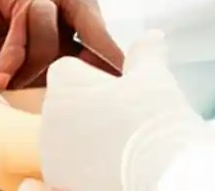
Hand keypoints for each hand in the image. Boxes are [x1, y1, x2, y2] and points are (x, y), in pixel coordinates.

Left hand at [42, 33, 214, 190]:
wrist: (164, 172)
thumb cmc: (156, 123)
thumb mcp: (155, 78)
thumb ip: (147, 54)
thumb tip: (153, 38)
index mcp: (65, 84)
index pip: (68, 70)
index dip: (94, 78)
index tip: (118, 89)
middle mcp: (50, 117)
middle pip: (65, 105)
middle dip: (88, 110)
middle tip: (124, 120)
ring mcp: (52, 153)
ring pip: (63, 139)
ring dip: (84, 140)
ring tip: (120, 147)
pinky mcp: (58, 182)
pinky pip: (55, 174)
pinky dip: (65, 175)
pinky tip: (93, 171)